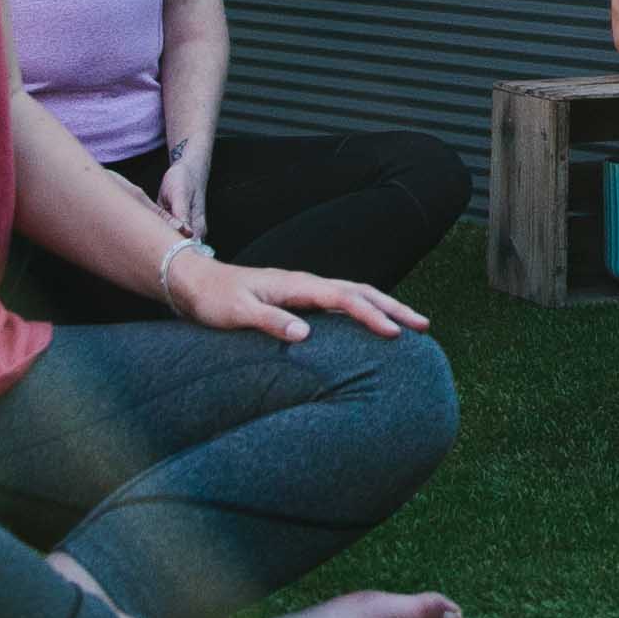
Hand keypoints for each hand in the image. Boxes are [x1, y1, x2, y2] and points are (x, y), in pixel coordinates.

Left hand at [149, 143, 215, 254]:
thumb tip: (184, 230)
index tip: (154, 252)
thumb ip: (181, 212)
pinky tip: (143, 231)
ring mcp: (181, 230)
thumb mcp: (180, 193)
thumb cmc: (184, 179)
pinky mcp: (172, 226)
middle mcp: (191, 232)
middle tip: (141, 245)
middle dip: (160, 251)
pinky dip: (153, 234)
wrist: (187, 169)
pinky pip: (162, 234)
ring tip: (141, 238)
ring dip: (156, 243)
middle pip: (176, 251)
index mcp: (196, 227)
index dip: (171, 254)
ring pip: (168, 243)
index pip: (186, 250)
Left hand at [162, 249, 433, 347]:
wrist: (194, 282)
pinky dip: (363, 309)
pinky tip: (370, 322)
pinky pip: (340, 302)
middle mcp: (305, 284)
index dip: (372, 315)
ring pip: (354, 294)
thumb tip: (307, 334)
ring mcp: (304, 290)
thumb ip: (271, 322)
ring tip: (410, 324)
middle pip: (360, 291)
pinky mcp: (298, 299)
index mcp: (296, 285)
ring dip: (383, 306)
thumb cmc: (214, 299)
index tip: (395, 332)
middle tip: (424, 325)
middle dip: (393, 307)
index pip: (345, 298)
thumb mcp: (237, 314)